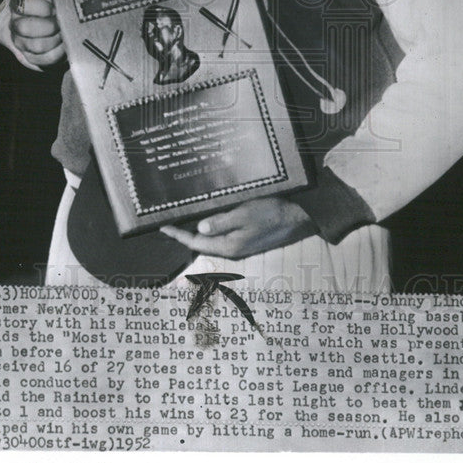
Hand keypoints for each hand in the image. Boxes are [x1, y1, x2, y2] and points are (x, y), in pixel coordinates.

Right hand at [9, 0, 68, 66]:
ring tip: (66, 33)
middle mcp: (15, 25)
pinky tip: (66, 45)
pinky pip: (42, 61)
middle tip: (62, 22)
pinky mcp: (31, 59)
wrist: (56, 23)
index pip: (20, 5)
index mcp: (18, 5)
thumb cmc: (56, 3)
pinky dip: (57, 54)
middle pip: (24, 28)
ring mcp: (21, 44)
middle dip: (49, 26)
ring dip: (55, 40)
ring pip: (35, 45)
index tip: (55, 8)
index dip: (41, 7)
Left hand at [160, 197, 315, 258]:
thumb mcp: (244, 214)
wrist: (300, 218)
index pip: (196, 241)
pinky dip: (213, 228)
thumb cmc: (272, 213)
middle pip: (202, 243)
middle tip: (169, 222)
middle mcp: (233, 249)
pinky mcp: (248, 238)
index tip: (162, 227)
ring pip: (213, 239)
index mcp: (229, 246)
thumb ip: (221, 222)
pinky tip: (209, 217)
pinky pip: (224, 235)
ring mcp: (242, 245)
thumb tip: (199, 228)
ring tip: (184, 219)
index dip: (178, 234)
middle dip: (185, 234)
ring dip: (199, 231)